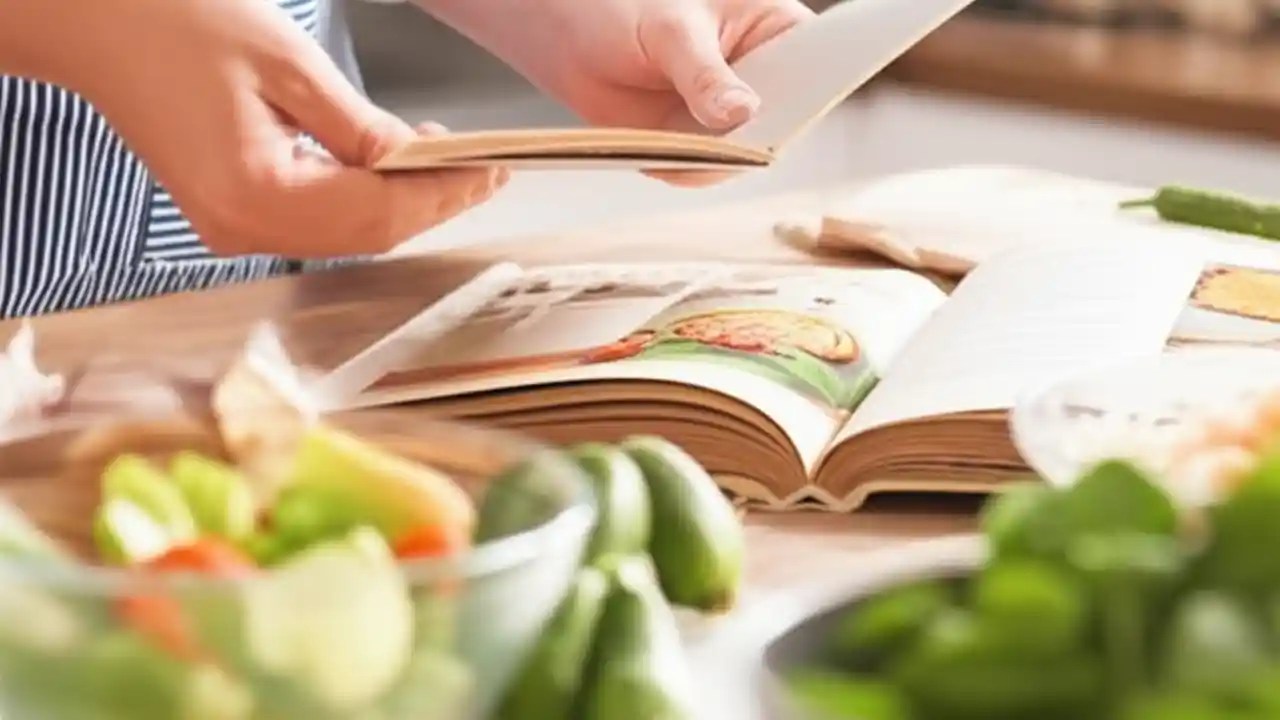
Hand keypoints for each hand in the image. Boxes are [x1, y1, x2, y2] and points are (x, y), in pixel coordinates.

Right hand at [2, 0, 505, 257]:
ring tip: (453, 167)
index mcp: (254, 194)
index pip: (378, 210)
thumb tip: (419, 162)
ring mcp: (234, 228)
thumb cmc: (174, 25)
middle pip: (368, 234)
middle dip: (434, 203)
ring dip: (404, 205)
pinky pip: (318, 223)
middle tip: (486, 171)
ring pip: (348, 234)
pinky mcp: (233, 213)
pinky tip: (395, 172)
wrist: (98, 24)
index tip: (491, 169)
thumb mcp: (288, 65)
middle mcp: (242, 228)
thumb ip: (360, 127)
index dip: (444, 192)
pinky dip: (365, 202)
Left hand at [422, 0, 812, 185]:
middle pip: (785, 121)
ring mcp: (729, 116)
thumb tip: (739, 114)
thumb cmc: (625, 6)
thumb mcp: (669, 30)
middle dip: (760, 138)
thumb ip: (704, 73)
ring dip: (714, 161)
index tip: (792, 110)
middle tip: (731, 143)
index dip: (814, 92)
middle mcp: (762, 79)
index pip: (817, 64)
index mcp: (776, 30)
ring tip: (679, 148)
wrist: (570, 32)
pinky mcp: (697, 144)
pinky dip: (681, 169)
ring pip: (744, 155)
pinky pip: (703, 170)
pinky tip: (656, 152)